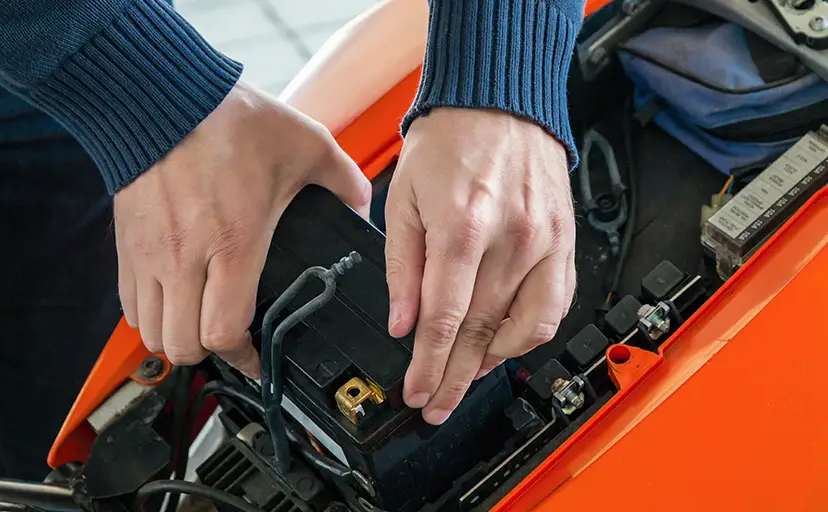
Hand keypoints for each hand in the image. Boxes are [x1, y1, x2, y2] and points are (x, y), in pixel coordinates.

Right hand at [115, 83, 370, 377]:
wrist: (160, 97)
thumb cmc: (228, 119)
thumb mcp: (303, 144)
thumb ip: (341, 179)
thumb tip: (360, 204)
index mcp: (232, 243)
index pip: (225, 332)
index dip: (246, 359)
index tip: (260, 358)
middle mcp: (185, 258)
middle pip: (183, 346)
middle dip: (210, 356)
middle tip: (232, 343)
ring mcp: (149, 255)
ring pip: (151, 334)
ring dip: (177, 339)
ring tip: (200, 326)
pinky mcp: (126, 246)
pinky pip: (128, 306)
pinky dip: (150, 316)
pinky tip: (173, 300)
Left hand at [385, 108, 575, 424]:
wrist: (498, 100)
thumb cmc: (448, 141)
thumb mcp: (403, 201)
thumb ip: (402, 268)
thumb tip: (402, 324)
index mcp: (463, 228)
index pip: (444, 320)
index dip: (428, 366)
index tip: (416, 392)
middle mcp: (511, 240)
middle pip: (481, 333)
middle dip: (455, 378)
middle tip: (437, 406)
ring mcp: (545, 242)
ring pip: (525, 328)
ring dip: (493, 361)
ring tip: (466, 376)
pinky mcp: (566, 241)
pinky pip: (556, 304)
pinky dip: (530, 333)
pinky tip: (505, 344)